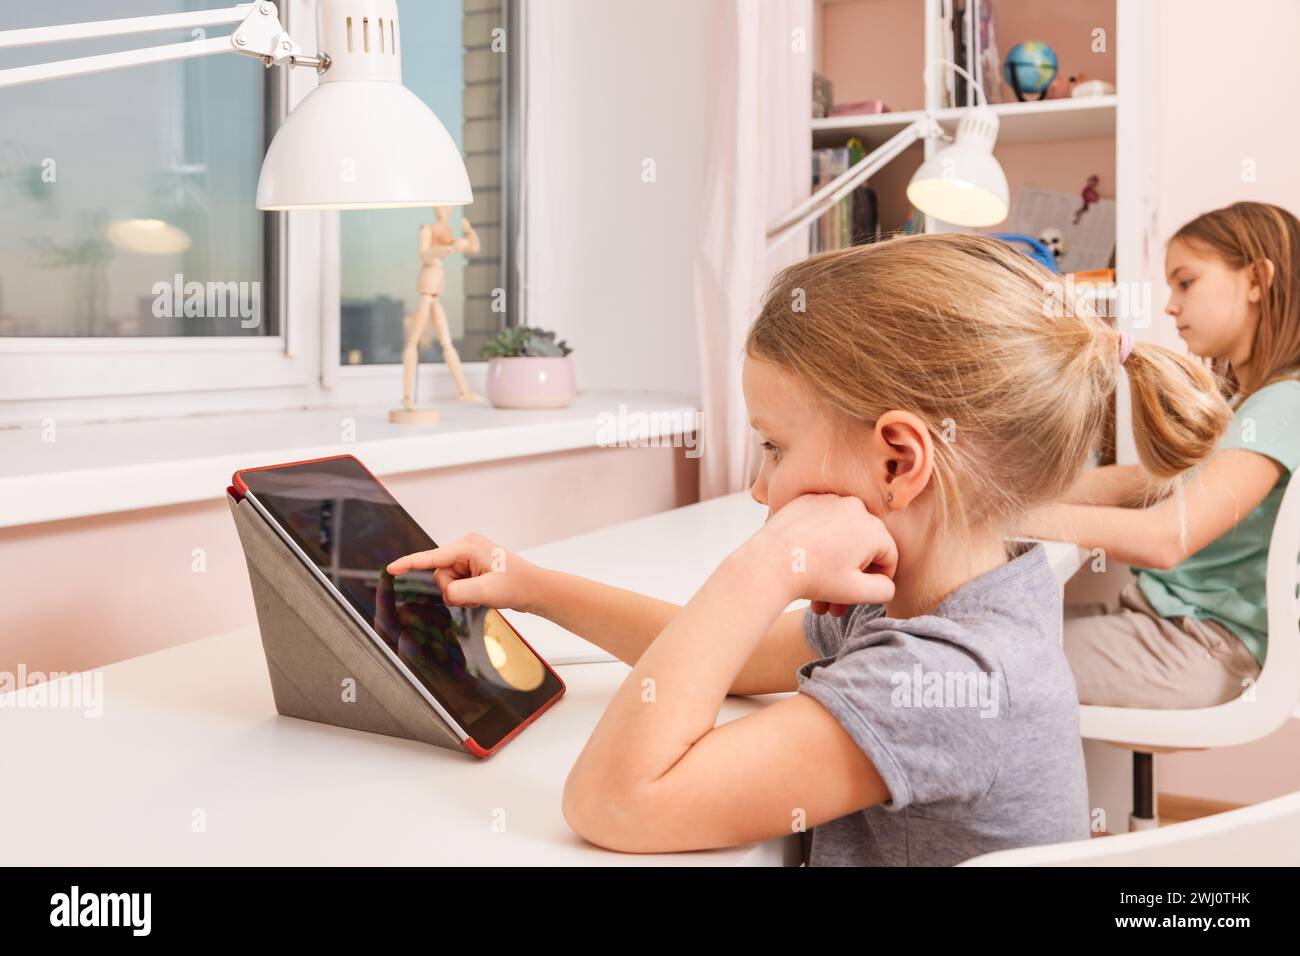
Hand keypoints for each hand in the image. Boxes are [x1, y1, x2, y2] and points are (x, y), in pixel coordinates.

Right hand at [386, 532, 544, 613]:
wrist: (535, 590)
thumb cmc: (517, 585)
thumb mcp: (486, 591)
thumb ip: (459, 592)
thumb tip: (446, 594)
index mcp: (467, 546)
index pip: (431, 557)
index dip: (409, 564)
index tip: (391, 568)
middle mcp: (466, 548)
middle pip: (439, 574)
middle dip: (453, 590)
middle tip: (476, 594)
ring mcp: (468, 558)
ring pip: (447, 583)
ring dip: (460, 594)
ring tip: (481, 594)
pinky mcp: (470, 568)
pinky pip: (456, 585)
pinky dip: (465, 594)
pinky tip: (481, 594)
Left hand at [741, 493, 897, 607]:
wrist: (770, 562)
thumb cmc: (814, 577)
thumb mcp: (856, 592)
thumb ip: (884, 589)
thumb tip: (887, 581)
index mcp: (873, 528)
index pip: (889, 556)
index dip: (878, 579)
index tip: (861, 594)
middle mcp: (855, 508)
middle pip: (863, 546)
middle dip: (852, 576)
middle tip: (837, 601)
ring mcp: (830, 501)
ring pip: (842, 536)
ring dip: (835, 562)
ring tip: (819, 593)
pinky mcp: (808, 501)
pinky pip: (823, 523)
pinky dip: (820, 542)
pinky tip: (807, 563)